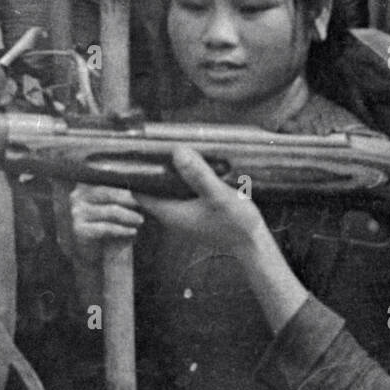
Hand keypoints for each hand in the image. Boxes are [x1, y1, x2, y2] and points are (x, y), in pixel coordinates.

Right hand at [69, 183, 144, 258]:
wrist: (96, 252)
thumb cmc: (111, 222)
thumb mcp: (116, 204)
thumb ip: (124, 191)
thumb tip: (144, 181)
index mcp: (86, 183)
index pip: (107, 176)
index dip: (126, 180)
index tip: (144, 184)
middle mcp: (78, 195)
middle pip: (108, 192)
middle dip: (129, 198)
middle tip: (144, 204)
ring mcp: (77, 212)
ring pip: (110, 210)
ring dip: (129, 216)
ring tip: (141, 220)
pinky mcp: (79, 229)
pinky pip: (106, 228)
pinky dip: (122, 230)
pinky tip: (133, 232)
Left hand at [134, 146, 266, 255]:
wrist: (253, 245)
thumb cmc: (236, 222)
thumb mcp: (218, 195)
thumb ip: (198, 175)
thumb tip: (177, 151)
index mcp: (170, 213)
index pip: (139, 193)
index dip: (135, 173)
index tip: (139, 152)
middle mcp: (172, 216)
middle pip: (151, 189)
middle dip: (153, 168)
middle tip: (158, 144)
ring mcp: (183, 216)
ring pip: (166, 190)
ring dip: (170, 173)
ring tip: (175, 149)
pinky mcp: (194, 214)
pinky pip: (180, 193)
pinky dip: (182, 180)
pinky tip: (193, 166)